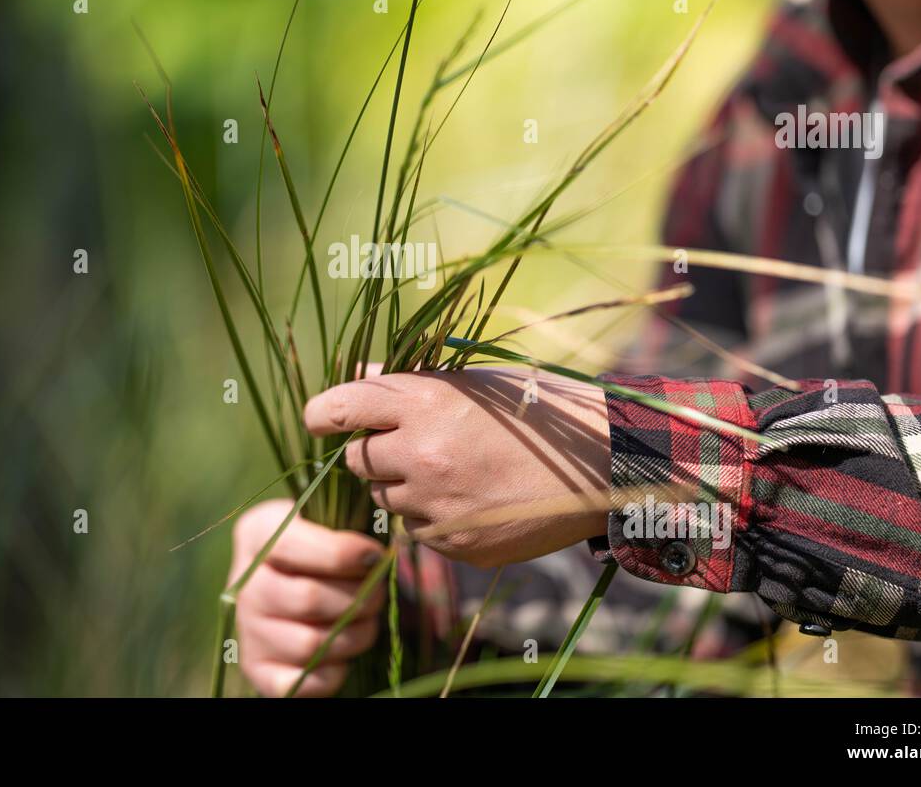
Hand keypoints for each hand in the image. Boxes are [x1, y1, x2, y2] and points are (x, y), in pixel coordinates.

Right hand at [230, 499, 384, 696]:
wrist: (290, 580)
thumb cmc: (320, 543)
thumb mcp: (323, 516)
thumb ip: (342, 520)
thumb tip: (376, 555)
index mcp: (255, 533)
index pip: (295, 545)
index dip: (344, 553)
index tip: (375, 556)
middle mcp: (243, 584)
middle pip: (309, 599)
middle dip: (360, 597)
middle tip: (378, 592)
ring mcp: (247, 631)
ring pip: (312, 644)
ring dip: (356, 634)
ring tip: (367, 619)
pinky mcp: (257, 670)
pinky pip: (303, 682)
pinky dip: (335, 671)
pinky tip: (343, 650)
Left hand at [303, 368, 610, 567]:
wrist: (601, 464)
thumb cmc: (535, 409)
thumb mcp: (471, 380)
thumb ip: (406, 380)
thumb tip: (354, 376)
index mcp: (424, 404)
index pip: (341, 408)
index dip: (322, 414)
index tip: (319, 419)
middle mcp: (423, 456)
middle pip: (357, 461)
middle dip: (372, 452)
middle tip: (407, 443)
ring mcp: (439, 506)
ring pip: (385, 501)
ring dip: (402, 487)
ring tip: (451, 470)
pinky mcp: (457, 545)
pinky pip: (419, 532)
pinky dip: (432, 518)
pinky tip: (472, 498)